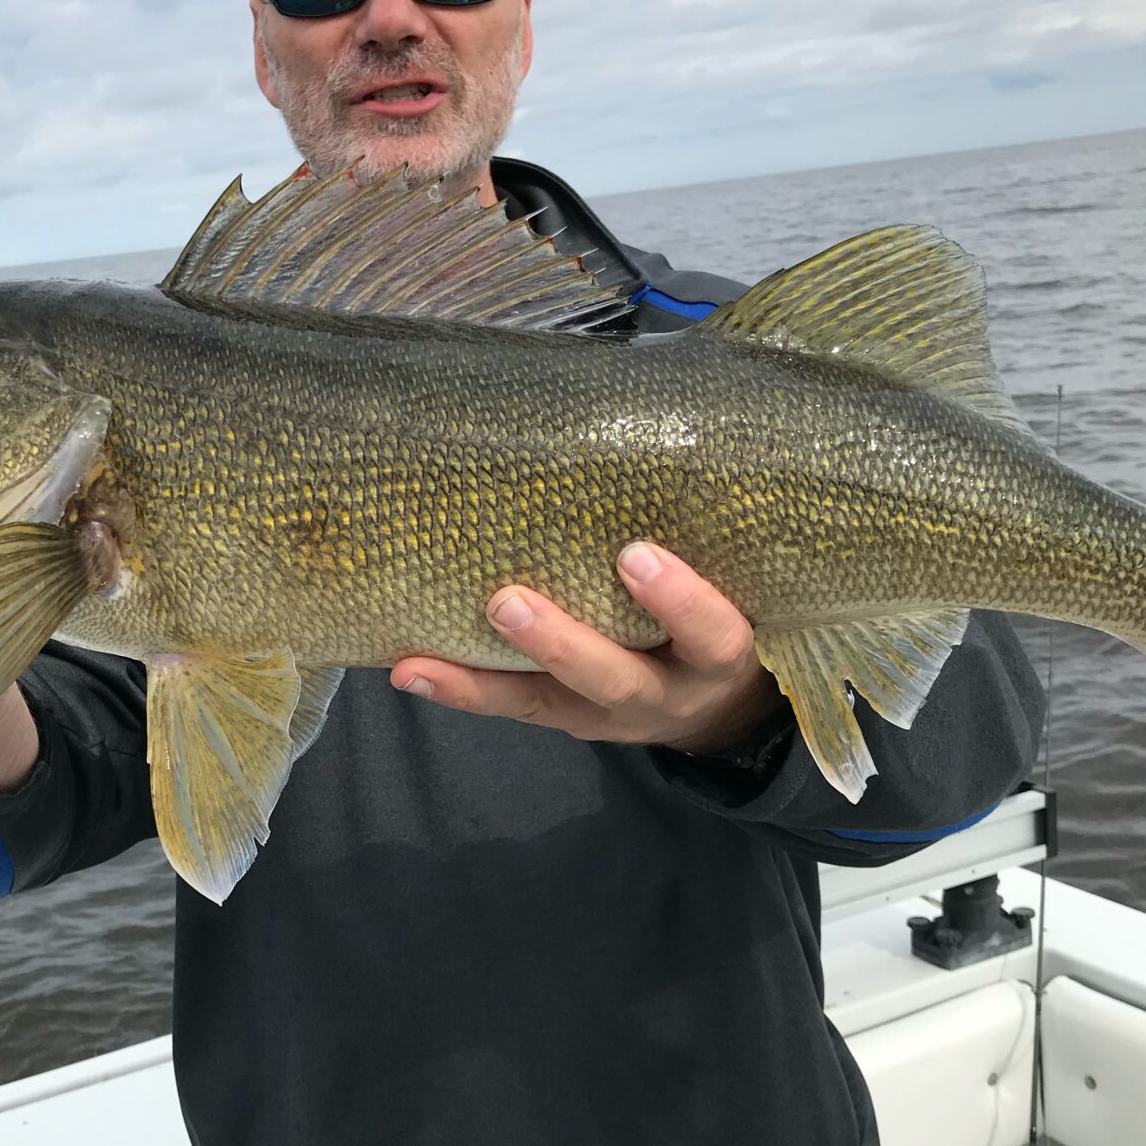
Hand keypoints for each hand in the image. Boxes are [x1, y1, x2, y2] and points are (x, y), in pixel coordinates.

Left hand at [390, 541, 781, 750]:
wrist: (717, 703)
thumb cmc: (716, 611)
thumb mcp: (736, 584)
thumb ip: (703, 537)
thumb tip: (646, 426)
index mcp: (718, 656)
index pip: (713, 634)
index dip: (680, 601)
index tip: (636, 552)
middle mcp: (665, 694)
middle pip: (616, 679)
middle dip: (562, 643)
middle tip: (508, 602)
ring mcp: (610, 714)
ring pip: (549, 702)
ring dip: (484, 680)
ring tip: (422, 661)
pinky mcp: (568, 719)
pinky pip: (513, 708)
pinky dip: (461, 690)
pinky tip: (409, 670)